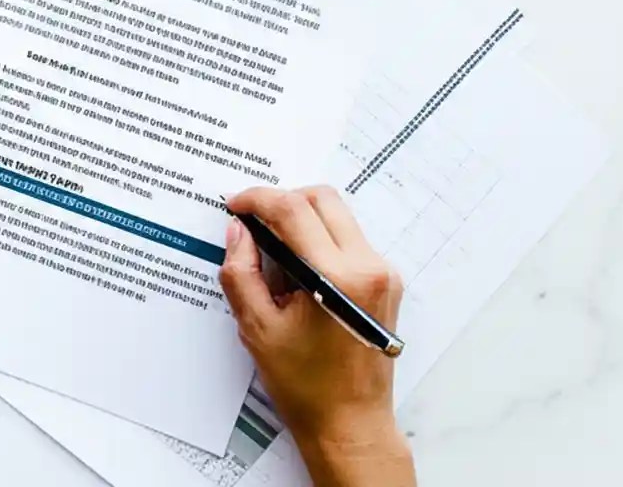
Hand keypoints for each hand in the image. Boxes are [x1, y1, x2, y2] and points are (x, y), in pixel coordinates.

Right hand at [221, 187, 414, 486]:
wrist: (350, 423)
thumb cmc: (306, 386)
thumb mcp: (257, 328)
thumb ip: (241, 272)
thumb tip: (237, 232)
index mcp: (338, 277)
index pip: (293, 210)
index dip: (258, 199)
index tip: (235, 206)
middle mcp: (369, 267)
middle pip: (322, 199)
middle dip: (282, 200)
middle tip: (253, 222)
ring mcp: (384, 272)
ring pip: (338, 215)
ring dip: (302, 219)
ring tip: (274, 252)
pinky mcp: (386, 281)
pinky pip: (349, 239)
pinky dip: (319, 239)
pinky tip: (298, 270)